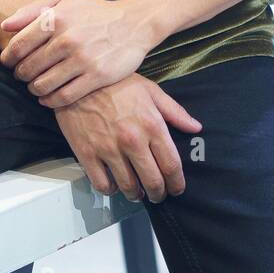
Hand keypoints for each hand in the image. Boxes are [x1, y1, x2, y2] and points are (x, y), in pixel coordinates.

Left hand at [0, 0, 154, 107]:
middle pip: (29, 67)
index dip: (8, 57)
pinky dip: (50, 101)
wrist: (133, 23)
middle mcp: (67, 39)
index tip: (8, 62)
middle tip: (22, 75)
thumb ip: (32, 10)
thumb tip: (4, 26)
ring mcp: (83, 60)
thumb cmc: (93, 11)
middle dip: (20, 74)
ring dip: (34, 89)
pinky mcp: (96, 77)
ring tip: (34, 86)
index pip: (19, 45)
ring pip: (44, 85)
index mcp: (56, 18)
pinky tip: (48, 98)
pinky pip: (64, 96)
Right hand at [51, 73, 202, 202]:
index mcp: (152, 125)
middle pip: (153, 181)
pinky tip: (114, 184)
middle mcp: (132, 140)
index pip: (171, 165)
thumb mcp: (150, 90)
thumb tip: (196, 127)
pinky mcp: (87, 154)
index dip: (177, 183)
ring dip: (136, 194)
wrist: (78, 78)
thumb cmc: (115, 83)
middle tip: (158, 194)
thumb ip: (175, 111)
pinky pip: (102, 184)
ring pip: (128, 187)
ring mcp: (108, 149)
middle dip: (159, 193)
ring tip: (137, 191)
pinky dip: (111, 190)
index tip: (177, 188)